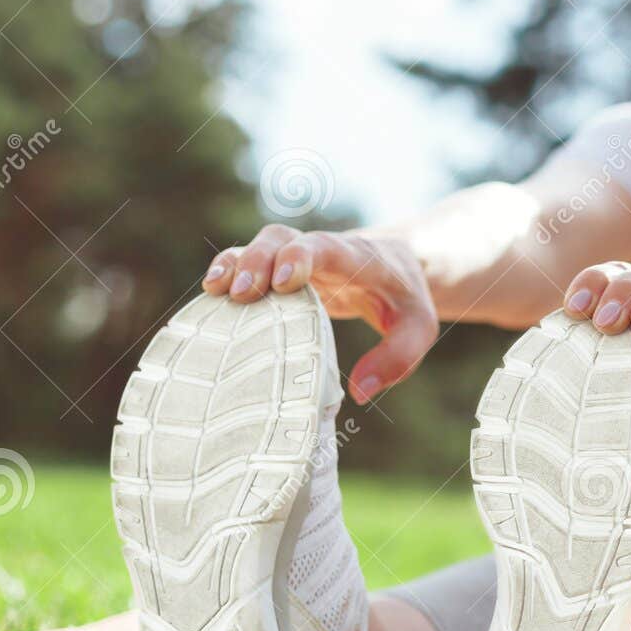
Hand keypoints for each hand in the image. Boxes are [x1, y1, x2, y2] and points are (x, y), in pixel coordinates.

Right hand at [202, 226, 437, 403]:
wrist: (398, 266)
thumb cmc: (405, 299)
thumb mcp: (419, 328)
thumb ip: (398, 358)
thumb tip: (360, 392)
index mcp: (358, 258)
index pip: (327, 248)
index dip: (302, 258)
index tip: (283, 281)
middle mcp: (322, 250)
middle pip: (284, 238)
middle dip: (259, 260)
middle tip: (242, 293)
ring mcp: (298, 256)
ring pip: (261, 244)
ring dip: (236, 262)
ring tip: (214, 290)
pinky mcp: (282, 268)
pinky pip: (250, 261)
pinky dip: (229, 270)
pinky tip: (211, 293)